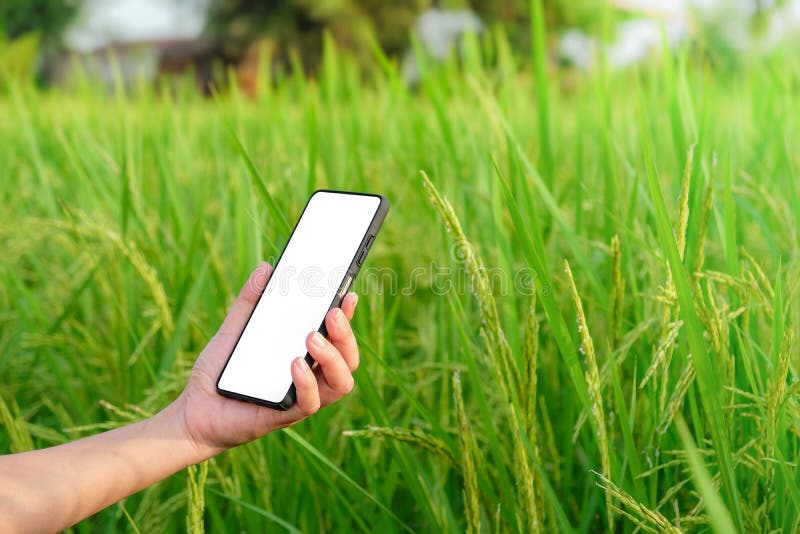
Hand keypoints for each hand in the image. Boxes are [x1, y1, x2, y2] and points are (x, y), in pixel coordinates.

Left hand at [173, 262, 360, 456]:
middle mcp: (310, 375)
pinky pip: (310, 402)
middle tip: (332, 315)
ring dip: (333, 358)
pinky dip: (306, 381)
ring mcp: (301, 397)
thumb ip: (249, 301)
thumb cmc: (218, 372)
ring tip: (311, 338)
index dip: (348, 316)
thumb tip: (265, 268)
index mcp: (304, 353)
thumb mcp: (233, 330)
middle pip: (348, 358)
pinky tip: (294, 364)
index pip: (338, 336)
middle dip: (346, 334)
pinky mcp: (286, 415)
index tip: (349, 294)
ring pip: (341, 382)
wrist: (193, 410)